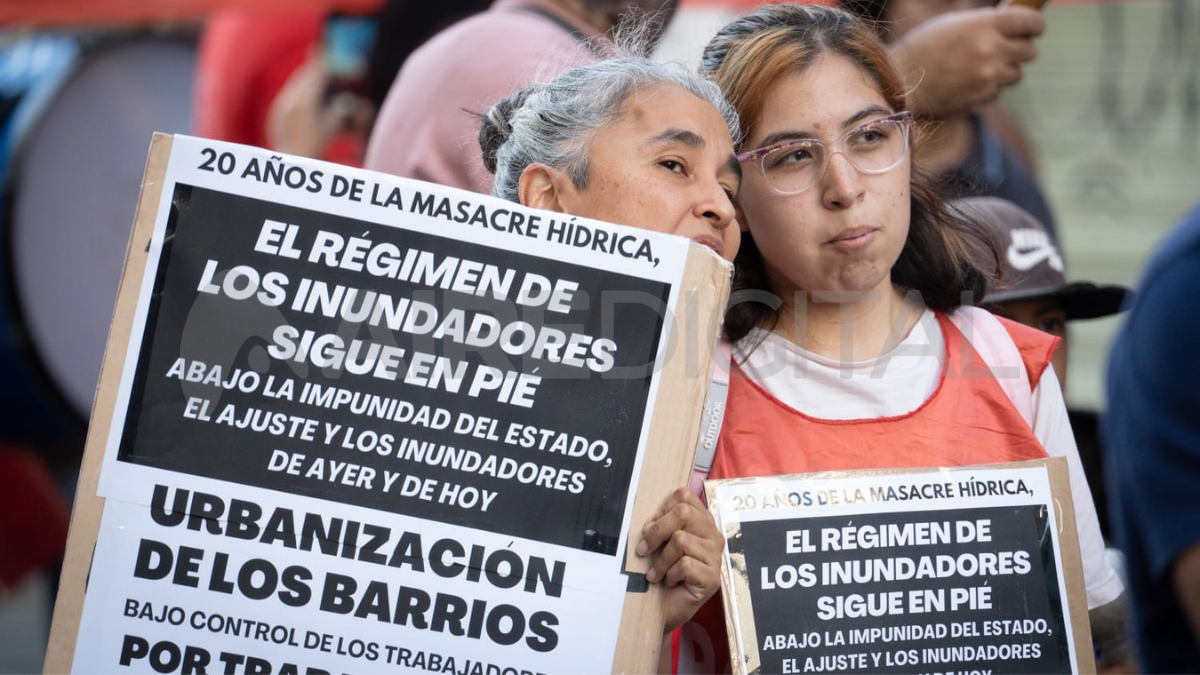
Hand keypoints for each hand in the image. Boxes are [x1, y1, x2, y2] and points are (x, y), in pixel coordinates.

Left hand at [637, 487, 723, 632]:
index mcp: (701, 520)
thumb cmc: (661, 573)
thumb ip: (657, 525)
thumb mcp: (657, 543)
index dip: (660, 510)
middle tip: (643, 550)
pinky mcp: (713, 578)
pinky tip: (670, 582)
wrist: (664, 609)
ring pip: (681, 540)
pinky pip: (685, 564)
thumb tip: (649, 523)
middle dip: (656, 531)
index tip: (648, 530)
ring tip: (656, 574)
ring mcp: (716, 556)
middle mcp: (713, 534)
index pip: (683, 495)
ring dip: (661, 560)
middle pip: (683, 512)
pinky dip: (670, 574)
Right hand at [892, 6, 1044, 118]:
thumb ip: (987, 24)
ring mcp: (987, 77)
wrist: (898, 82)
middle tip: (1005, 48)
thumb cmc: (924, 48)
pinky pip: (997, 92)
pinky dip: (987, 88)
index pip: (1031, 22)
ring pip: (1016, 74)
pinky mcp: (981, 98)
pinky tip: (965, 83)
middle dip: (1020, 49)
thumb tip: (1017, 26)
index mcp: (984, 25)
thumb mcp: (954, 24)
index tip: (1033, 28)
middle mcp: (990, 50)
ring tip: (978, 68)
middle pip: (1030, 51)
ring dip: (1003, 71)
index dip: (1035, 25)